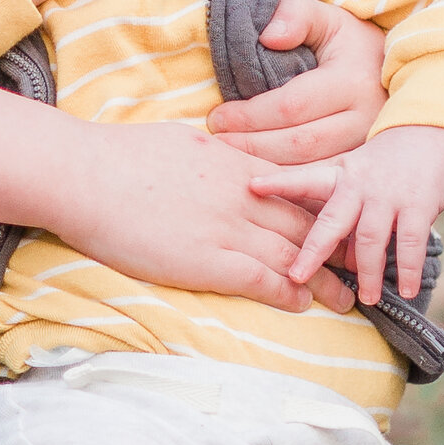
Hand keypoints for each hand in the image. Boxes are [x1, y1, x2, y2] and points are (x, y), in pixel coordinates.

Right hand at [54, 119, 355, 316]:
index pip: (294, 188)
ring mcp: (226, 227)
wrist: (83, 176)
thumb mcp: (178, 140)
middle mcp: (241, 194)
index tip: (341, 224)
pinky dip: (288, 292)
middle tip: (360, 265)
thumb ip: (209, 154)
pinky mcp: (207, 260)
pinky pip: (261, 278)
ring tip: (347, 297)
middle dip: (336, 246)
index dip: (322, 210)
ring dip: (324, 279)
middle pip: (305, 222)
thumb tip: (216, 155)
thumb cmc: (117, 155)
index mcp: (234, 163)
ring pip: (293, 254)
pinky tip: (304, 304)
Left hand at [205, 0, 388, 168]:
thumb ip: (295, 15)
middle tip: (218, 144)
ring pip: (310, 170)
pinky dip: (288, 185)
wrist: (397, 71)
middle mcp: (366, 119)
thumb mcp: (327, 17)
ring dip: (266, 171)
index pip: (292, 106)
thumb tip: (268, 37)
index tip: (217, 117)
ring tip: (231, 162)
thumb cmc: (349, 43)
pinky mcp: (363, 167)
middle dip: (252, 147)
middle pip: (299, 144)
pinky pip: (322, 184)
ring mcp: (367, 148)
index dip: (250, 116)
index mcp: (352, 81)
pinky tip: (261, 179)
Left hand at [253, 122, 443, 303]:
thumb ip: (328, 203)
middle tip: (296, 276)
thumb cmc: (382, 163)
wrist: (432, 135)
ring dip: (367, 271)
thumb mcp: (350, 171)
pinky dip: (408, 269)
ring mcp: (389, 195)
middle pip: (332, 220)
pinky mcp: (419, 205)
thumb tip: (307, 249)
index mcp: (338, 175)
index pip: (304, 178)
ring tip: (365, 299)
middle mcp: (359, 185)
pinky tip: (405, 290)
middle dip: (313, 250)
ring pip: (371, 238)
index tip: (251, 187)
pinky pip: (410, 242)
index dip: (278, 182)